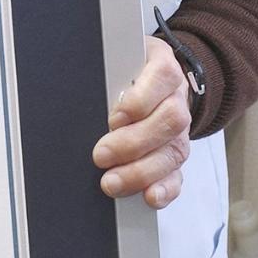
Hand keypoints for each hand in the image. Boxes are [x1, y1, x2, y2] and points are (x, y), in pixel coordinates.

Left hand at [91, 36, 191, 208]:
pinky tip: (148, 196)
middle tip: (101, 154)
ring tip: (112, 181)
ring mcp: (180, 128)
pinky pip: (179, 174)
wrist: (150, 80)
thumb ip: (103, 73)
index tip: (114, 117)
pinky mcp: (175, 153)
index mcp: (160, 64)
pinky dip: (164, 188)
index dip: (140, 99)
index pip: (162, 75)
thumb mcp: (114, 61)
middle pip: (170, 119)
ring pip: (174, 151)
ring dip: (142, 170)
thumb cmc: (124, 71)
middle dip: (133, 142)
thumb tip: (78, 92)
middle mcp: (176, 97)